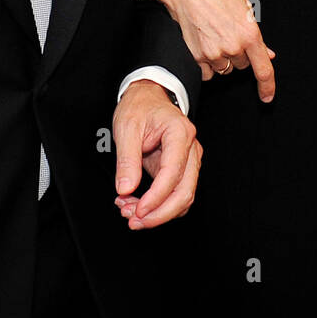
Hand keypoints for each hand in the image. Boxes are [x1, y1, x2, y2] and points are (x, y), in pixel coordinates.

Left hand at [112, 80, 200, 228]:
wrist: (148, 96)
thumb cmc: (139, 107)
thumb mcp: (126, 127)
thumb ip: (127, 159)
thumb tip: (125, 189)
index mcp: (179, 134)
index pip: (173, 174)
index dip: (156, 197)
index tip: (138, 211)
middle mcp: (190, 149)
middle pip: (185, 192)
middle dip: (159, 213)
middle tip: (133, 221)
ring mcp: (189, 161)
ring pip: (183, 198)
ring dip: (158, 212)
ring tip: (129, 212)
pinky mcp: (181, 170)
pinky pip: (175, 195)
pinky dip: (159, 206)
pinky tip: (137, 205)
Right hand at [139, 0, 275, 100]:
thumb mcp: (243, 8)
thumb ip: (255, 36)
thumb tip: (267, 54)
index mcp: (250, 33)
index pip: (263, 69)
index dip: (267, 87)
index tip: (267, 97)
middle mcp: (234, 46)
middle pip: (242, 66)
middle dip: (239, 55)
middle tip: (228, 34)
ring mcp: (214, 53)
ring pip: (224, 69)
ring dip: (222, 59)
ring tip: (214, 36)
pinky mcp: (197, 56)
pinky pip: (207, 72)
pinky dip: (207, 65)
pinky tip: (204, 46)